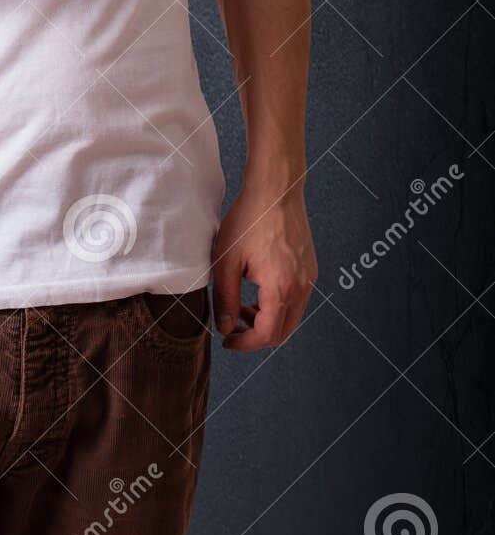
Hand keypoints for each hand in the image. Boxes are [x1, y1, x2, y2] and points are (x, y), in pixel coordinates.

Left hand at [212, 187, 316, 350]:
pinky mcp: (310, 269)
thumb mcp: (226, 261)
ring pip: (290, 317)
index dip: (244, 344)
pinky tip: (257, 289)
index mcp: (280, 289)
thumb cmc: (249, 220)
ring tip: (241, 306)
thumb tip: (224, 328)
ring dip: (266, 320)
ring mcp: (308, 279)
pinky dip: (277, 305)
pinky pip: (296, 300)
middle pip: (282, 332)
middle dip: (256, 336)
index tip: (227, 341)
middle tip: (232, 327)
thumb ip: (225, 299)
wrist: (275, 190)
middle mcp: (300, 288)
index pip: (266, 335)